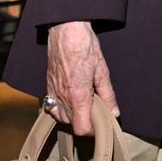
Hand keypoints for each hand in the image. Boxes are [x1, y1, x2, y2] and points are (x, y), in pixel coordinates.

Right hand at [45, 21, 120, 136]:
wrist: (66, 29)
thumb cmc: (84, 46)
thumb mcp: (102, 70)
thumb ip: (108, 95)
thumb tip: (114, 113)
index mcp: (78, 94)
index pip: (81, 128)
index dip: (92, 131)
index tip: (101, 126)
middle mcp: (62, 96)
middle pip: (71, 124)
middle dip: (84, 122)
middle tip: (96, 113)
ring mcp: (52, 91)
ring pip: (61, 117)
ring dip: (73, 117)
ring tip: (84, 107)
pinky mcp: (47, 85)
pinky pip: (51, 107)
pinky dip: (59, 110)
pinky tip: (69, 102)